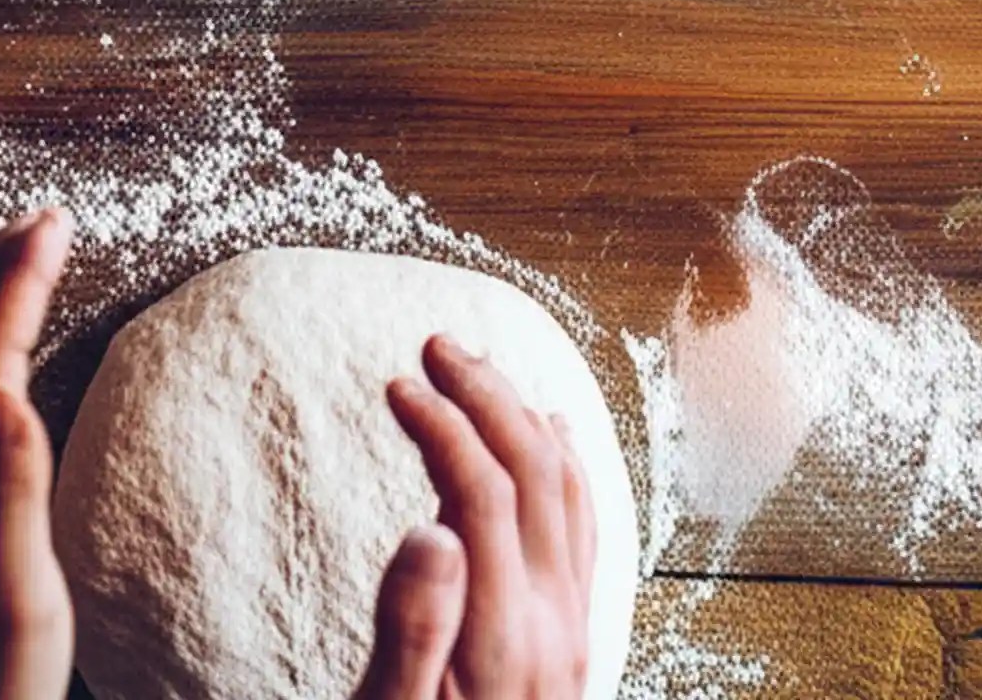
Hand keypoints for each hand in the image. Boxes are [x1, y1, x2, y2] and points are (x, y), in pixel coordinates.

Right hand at [357, 335, 596, 697]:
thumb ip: (416, 631)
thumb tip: (433, 528)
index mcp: (505, 635)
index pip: (482, 492)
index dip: (442, 424)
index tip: (396, 383)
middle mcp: (555, 619)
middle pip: (535, 472)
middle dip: (487, 397)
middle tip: (439, 346)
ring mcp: (573, 624)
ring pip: (567, 490)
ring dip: (524, 418)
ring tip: (481, 372)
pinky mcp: (572, 630)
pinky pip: (585, 526)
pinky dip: (566, 465)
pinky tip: (548, 437)